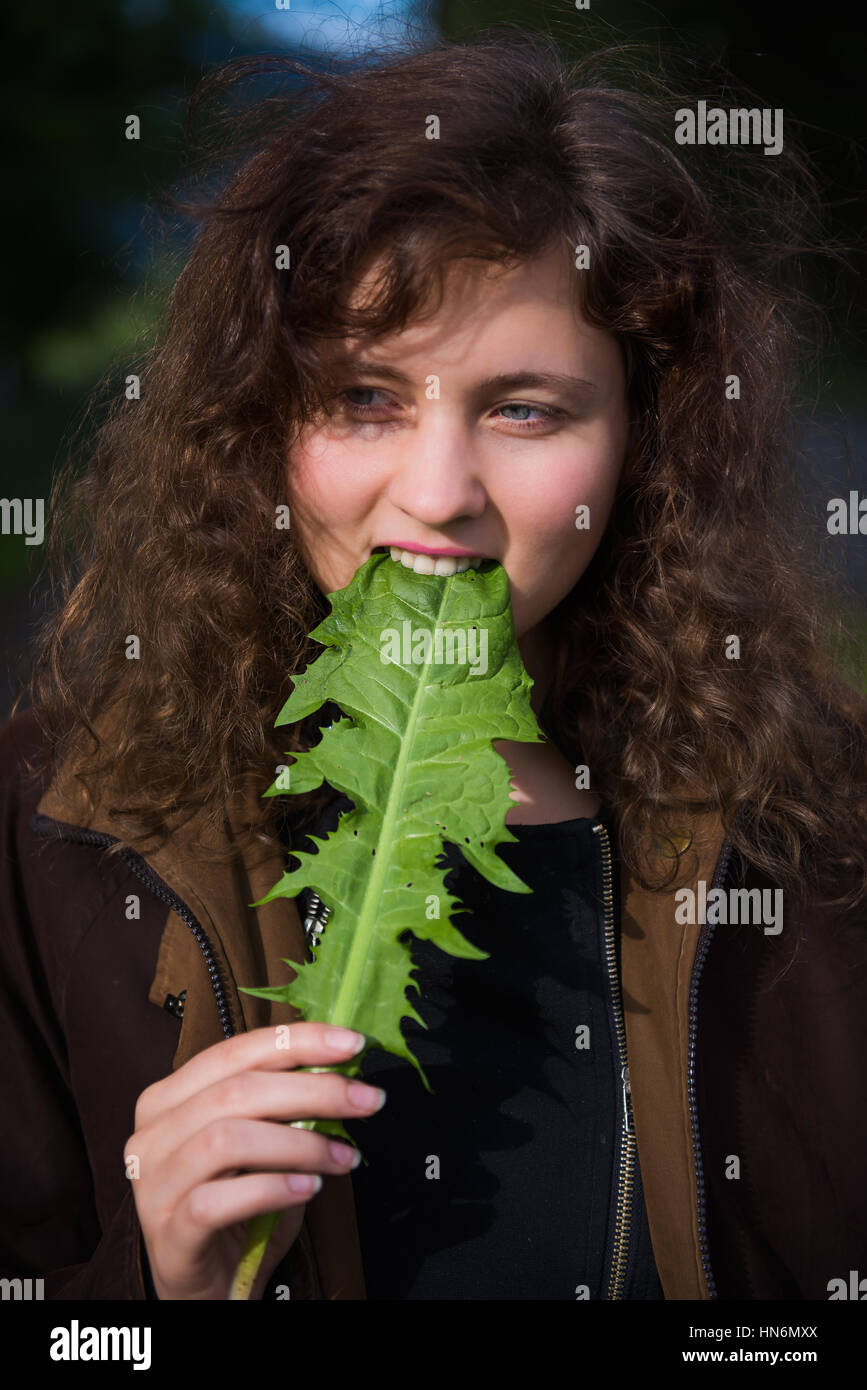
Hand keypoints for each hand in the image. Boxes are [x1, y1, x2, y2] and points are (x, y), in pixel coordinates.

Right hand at [125, 1023, 383, 1299]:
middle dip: (313, 1089)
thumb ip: (285, 1108)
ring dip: (300, 1143)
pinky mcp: (167, 1234)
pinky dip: (272, 1189)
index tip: (351, 1043)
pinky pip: (218, 1201)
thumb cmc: (236, 1206)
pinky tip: (309, 1189)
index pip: (235, 1051)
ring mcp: (153, 1184)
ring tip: (344, 1156)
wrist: (207, 1285)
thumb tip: (345, 1074)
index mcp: (170, 1097)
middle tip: (367, 1100)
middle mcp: (152, 1134)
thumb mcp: (261, 1147)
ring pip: (227, 1140)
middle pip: (236, 1092)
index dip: (296, 1041)